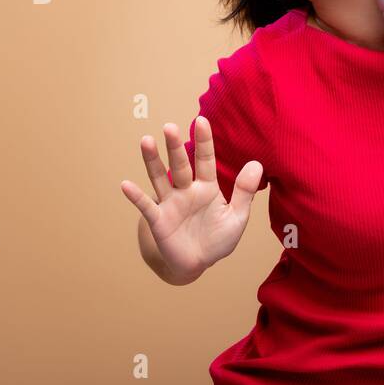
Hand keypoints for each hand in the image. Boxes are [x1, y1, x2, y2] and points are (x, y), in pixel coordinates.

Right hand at [120, 117, 263, 280]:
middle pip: (181, 165)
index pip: (206, 160)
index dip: (204, 142)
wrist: (198, 264)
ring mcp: (171, 204)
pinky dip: (136, 197)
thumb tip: (257, 164)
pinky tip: (126, 185)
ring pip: (160, 178)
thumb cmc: (218, 239)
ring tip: (146, 141)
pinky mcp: (159, 220)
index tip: (201, 121)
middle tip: (170, 126)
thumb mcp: (237, 217)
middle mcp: (187, 191)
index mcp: (208, 187)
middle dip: (175, 147)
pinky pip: (146, 207)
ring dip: (152, 161)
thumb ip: (245, 192)